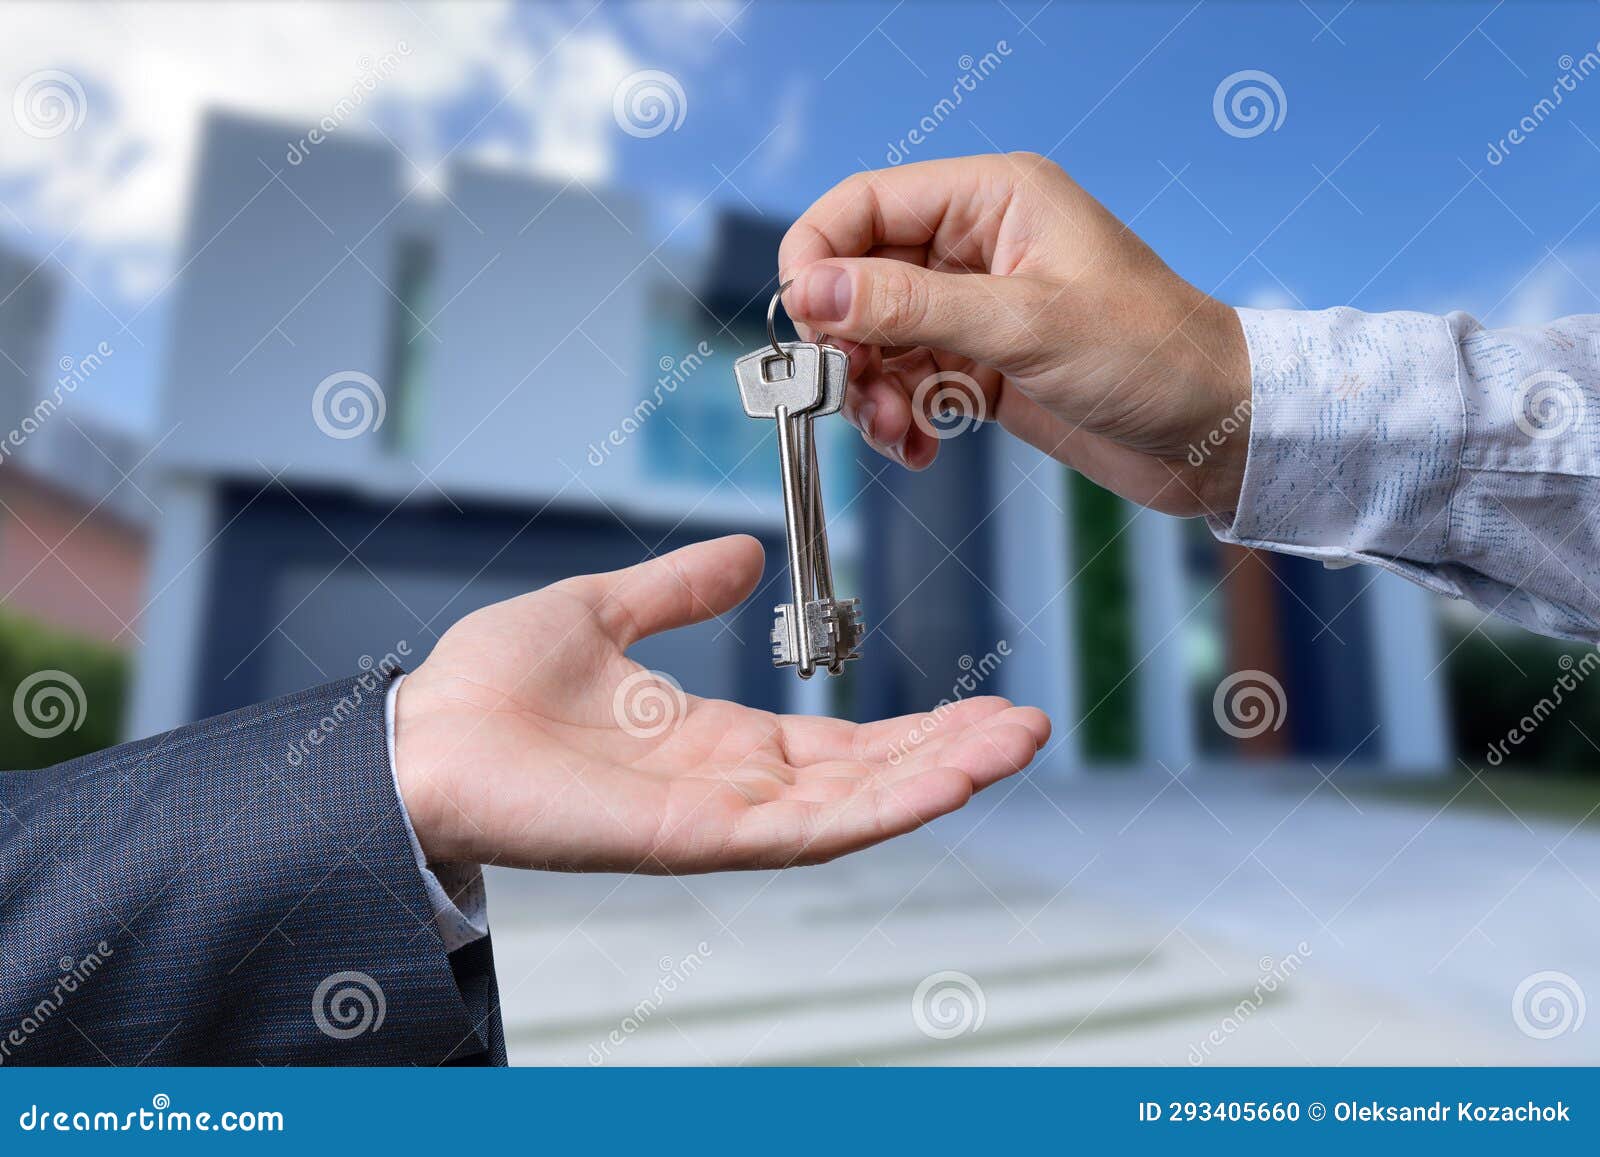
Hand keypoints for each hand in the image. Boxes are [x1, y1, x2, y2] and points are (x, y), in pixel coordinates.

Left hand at [392, 535, 1048, 871]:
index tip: (982, 704)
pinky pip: (807, 830)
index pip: (840, 743)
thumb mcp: (605, 612)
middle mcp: (730, 787)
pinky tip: (945, 780)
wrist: (420, 736)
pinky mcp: (694, 839)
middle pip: (868, 778)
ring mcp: (718, 820)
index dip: (914, 728)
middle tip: (1029, 726)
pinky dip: (884, 808)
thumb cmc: (491, 688)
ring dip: (939, 776)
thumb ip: (678, 589)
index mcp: (716, 740)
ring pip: (855, 807)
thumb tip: (743, 556)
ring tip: (1016, 743)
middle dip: (950, 753)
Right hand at [779, 152, 1250, 516]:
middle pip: (862, 277)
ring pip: (879, 337)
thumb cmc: (1151, 355)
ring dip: (871, 389)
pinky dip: (901, 416)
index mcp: (993, 199)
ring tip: (894, 432)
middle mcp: (978, 245)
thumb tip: (811, 290)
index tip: (802, 323)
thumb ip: (911, 306)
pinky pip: (910, 381)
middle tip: (848, 394)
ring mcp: (979, 307)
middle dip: (846, 341)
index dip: (819, 256)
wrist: (1217, 434)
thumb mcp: (1024, 326)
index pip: (866, 204)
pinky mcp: (985, 364)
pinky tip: (919, 446)